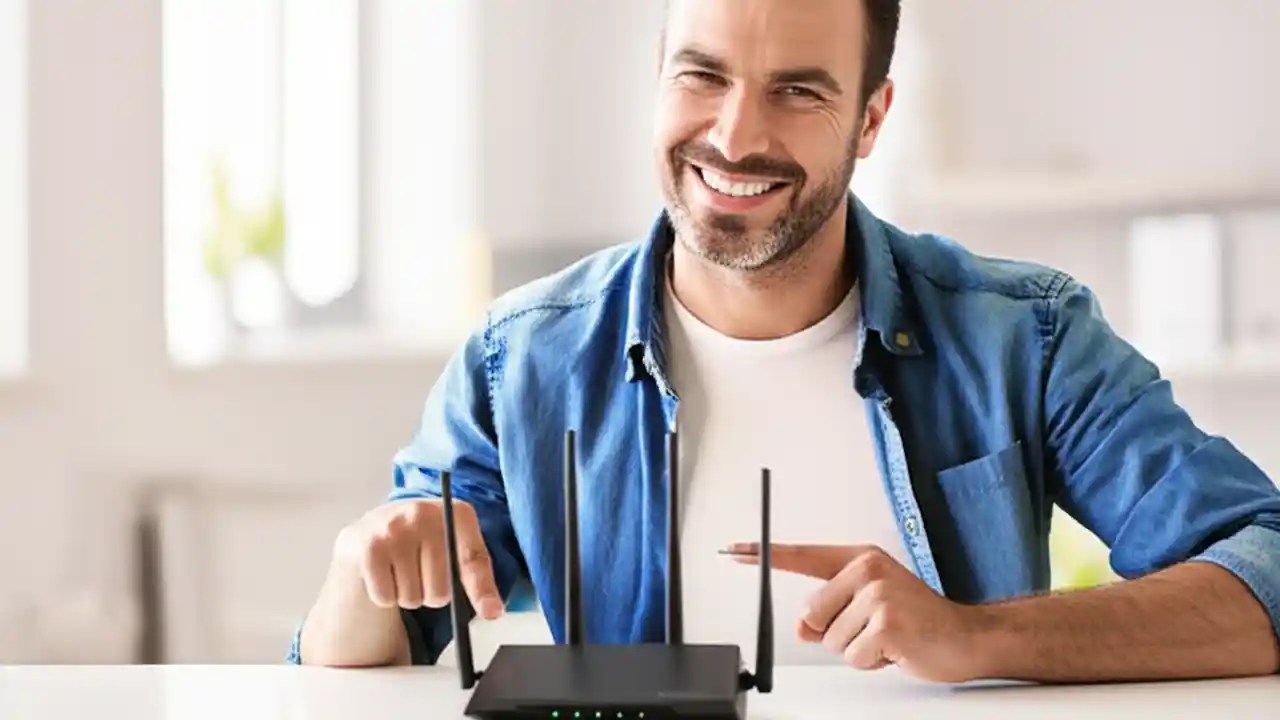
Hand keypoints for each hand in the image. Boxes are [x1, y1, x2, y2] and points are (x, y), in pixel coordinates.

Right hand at [333, 499, 503, 618]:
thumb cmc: (425, 540)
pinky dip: (386, 596)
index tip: (492, 613)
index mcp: (457, 513)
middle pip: (440, 591)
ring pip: (412, 598)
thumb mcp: (457, 546)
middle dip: (432, 594)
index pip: (474, 560)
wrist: (375, 526)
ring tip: (403, 570)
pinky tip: (385, 573)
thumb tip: (493, 612)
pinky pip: (386, 598)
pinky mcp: (370, 548)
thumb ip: (477, 577)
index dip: (482, 591)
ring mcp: (395, 529)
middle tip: (422, 572)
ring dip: (408, 595)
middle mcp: (425, 515)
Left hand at [726, 543, 991, 681]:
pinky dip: (872, 663)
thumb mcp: (867, 606)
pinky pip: (853, 657)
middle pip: (811, 614)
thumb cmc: (915, 620)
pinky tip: (896, 650)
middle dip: (836, 632)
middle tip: (873, 629)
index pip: (802, 555)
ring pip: (831, 640)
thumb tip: (802, 626)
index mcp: (860, 559)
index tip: (734, 550)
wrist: (965, 637)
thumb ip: (829, 608)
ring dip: (857, 649)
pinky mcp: (888, 623)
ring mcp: (879, 595)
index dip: (763, 555)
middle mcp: (868, 569)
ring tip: (889, 638)